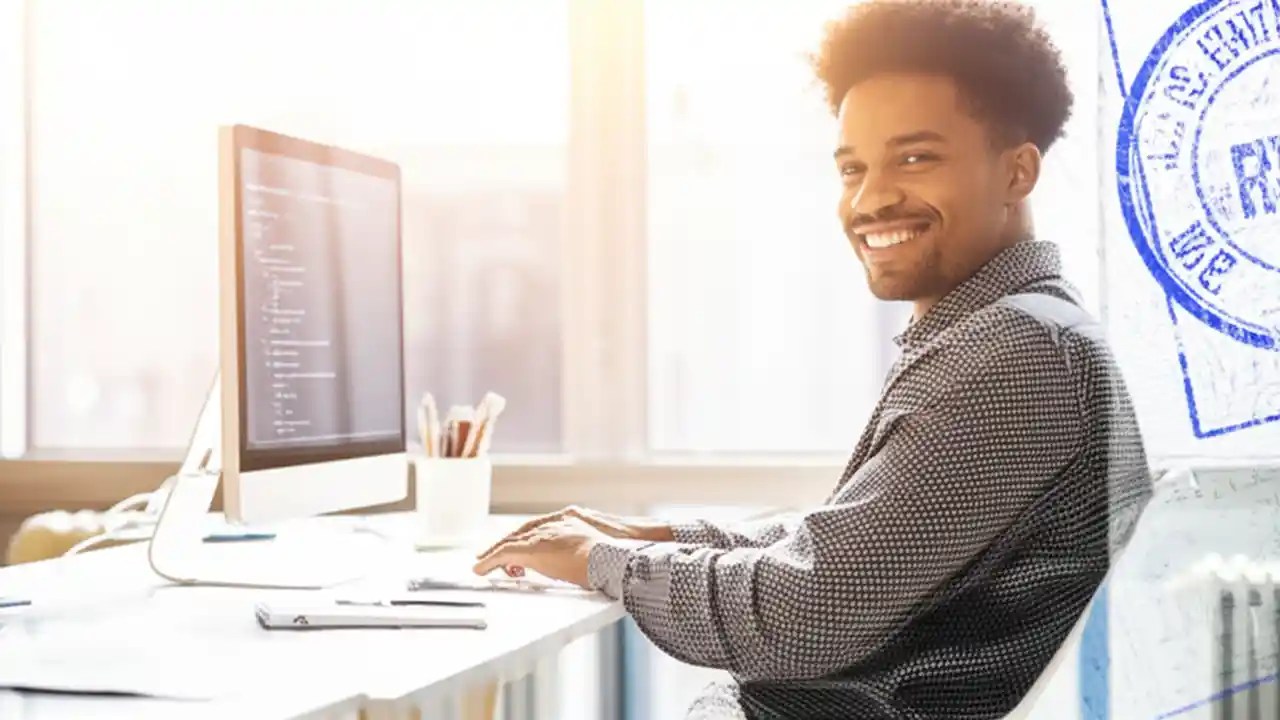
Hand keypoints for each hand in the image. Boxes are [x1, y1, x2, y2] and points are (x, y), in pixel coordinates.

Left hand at [476, 505, 671, 561]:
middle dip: (505, 544)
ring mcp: (548, 532)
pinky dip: (491, 560)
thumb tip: (595, 566)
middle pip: (523, 531)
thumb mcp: (606, 546)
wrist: (625, 550)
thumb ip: (593, 549)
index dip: (525, 537)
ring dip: (495, 553)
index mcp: (573, 518)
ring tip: (482, 564)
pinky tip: (481, 568)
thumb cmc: (626, 550)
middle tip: (488, 555)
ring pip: (512, 541)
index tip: (514, 547)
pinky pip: (507, 553)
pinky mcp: (537, 548)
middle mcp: (558, 520)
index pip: (541, 526)